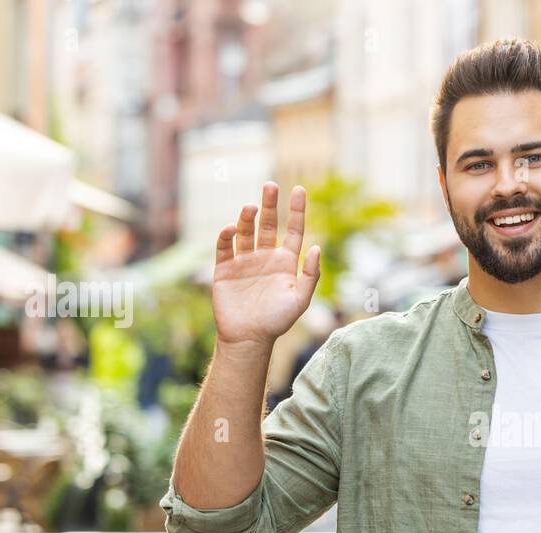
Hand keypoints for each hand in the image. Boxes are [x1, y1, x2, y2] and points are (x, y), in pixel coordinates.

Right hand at [212, 181, 321, 347]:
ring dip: (248, 218)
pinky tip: (232, 228)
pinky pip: (225, 247)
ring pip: (246, 232)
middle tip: (271, 185)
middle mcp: (264, 258)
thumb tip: (316, 247)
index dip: (296, 211)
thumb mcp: (300, 300)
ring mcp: (244, 262)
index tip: (299, 190)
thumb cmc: (277, 321)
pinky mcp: (224, 269)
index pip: (292, 230)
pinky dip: (227, 236)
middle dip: (269, 205)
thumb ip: (311, 275)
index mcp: (285, 263)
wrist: (249, 338)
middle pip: (267, 224)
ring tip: (251, 207)